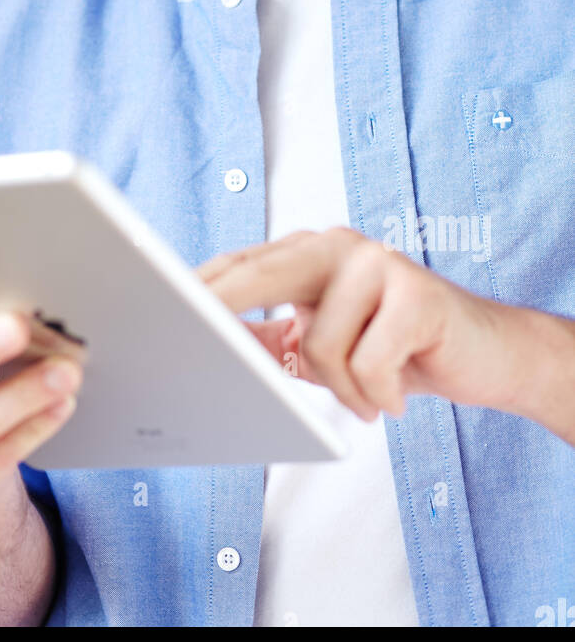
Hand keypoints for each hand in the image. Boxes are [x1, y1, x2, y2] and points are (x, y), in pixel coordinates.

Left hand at [197, 227, 517, 422]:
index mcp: (308, 252)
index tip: (151, 308)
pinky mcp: (416, 292)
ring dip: (344, 390)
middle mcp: (338, 245)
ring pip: (318, 343)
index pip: (239, 265)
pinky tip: (397, 395)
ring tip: (374, 395)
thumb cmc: (398, 350)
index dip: (197, 287)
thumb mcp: (323, 347)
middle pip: (260, 272)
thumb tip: (207, 347)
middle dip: (219, 308)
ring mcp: (378, 261)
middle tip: (189, 343)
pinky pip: (366, 363)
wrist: (489, 354)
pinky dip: (379, 394)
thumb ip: (271, 339)